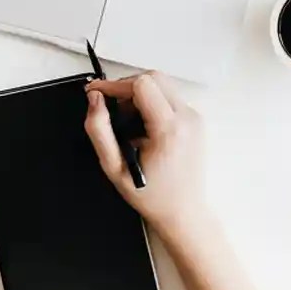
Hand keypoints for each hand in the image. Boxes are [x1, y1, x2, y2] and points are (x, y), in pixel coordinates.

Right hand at [84, 72, 211, 238]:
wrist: (183, 212)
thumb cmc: (153, 195)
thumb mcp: (114, 167)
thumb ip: (99, 130)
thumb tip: (95, 101)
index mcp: (169, 130)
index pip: (141, 85)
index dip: (114, 85)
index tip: (98, 92)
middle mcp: (187, 119)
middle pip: (153, 78)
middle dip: (126, 87)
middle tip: (110, 107)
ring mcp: (194, 118)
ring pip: (162, 84)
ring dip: (139, 94)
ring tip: (126, 120)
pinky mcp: (195, 121)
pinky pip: (170, 96)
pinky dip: (151, 102)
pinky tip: (141, 125)